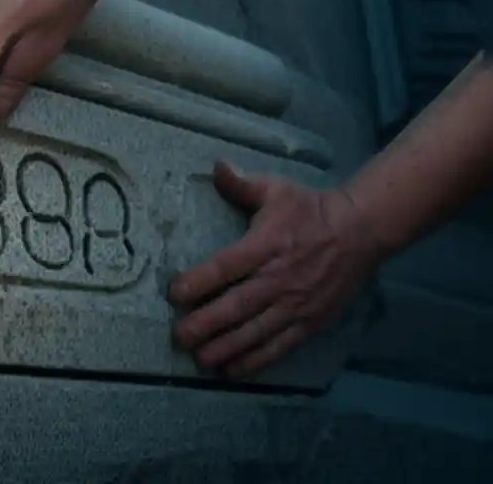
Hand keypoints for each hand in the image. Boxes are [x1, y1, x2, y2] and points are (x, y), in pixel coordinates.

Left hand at [168, 162, 378, 378]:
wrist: (362, 231)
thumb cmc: (310, 209)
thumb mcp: (276, 189)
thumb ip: (242, 184)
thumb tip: (216, 166)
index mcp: (266, 245)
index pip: (226, 267)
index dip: (199, 282)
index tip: (174, 294)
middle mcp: (279, 278)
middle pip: (237, 306)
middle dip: (205, 324)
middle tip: (179, 336)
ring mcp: (296, 304)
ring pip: (256, 332)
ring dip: (227, 348)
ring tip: (202, 360)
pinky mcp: (311, 321)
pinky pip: (280, 346)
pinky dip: (256, 361)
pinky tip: (233, 371)